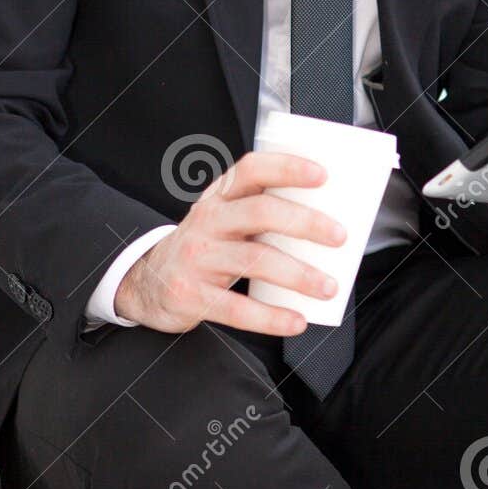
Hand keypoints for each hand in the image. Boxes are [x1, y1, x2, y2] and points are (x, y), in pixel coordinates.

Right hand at [114, 150, 345, 335]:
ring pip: (254, 259)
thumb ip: (261, 212)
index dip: (286, 168)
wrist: (148, 281)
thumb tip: (328, 219)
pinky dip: (271, 316)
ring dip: (298, 274)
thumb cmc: (204, 246)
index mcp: (220, 197)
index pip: (251, 168)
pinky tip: (296, 320)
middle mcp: (208, 221)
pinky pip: (237, 308)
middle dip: (305, 223)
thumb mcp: (224, 218)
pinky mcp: (191, 294)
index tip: (322, 175)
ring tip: (327, 286)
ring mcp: (198, 258)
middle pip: (260, 212)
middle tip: (339, 237)